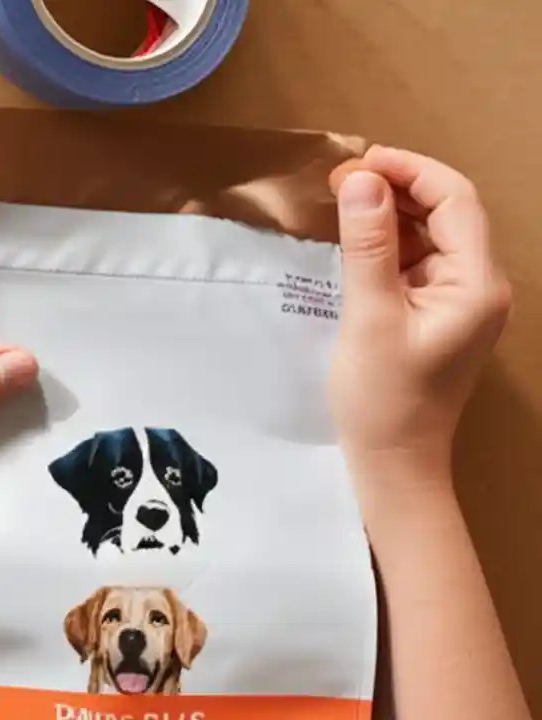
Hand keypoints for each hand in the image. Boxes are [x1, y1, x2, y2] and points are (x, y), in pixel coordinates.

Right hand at [329, 146, 510, 485]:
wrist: (394, 462)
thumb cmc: (383, 397)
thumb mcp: (369, 317)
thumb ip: (367, 246)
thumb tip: (361, 181)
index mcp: (477, 283)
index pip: (455, 200)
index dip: (409, 170)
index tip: (358, 163)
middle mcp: (480, 284)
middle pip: (448, 212)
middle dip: (398, 186)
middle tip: (341, 180)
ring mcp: (461, 299)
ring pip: (432, 234)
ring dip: (392, 212)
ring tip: (344, 201)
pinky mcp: (438, 313)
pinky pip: (419, 261)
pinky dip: (389, 243)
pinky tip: (356, 239)